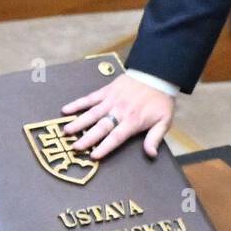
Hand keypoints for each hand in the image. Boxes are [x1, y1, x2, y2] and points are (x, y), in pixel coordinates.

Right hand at [60, 74, 175, 159]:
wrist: (156, 75)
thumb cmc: (160, 100)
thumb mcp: (164, 121)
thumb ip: (155, 138)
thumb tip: (151, 154)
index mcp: (133, 121)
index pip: (116, 137)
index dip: (105, 147)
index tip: (93, 156)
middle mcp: (119, 112)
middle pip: (101, 127)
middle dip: (87, 138)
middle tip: (75, 147)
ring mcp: (111, 100)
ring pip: (92, 113)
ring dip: (79, 122)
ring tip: (66, 131)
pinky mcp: (106, 91)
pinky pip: (90, 98)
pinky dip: (77, 103)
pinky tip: (65, 110)